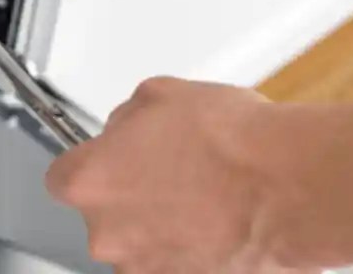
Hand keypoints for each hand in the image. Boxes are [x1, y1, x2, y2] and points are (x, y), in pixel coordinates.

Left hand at [45, 77, 311, 273]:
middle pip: (103, 215)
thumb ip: (126, 122)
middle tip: (170, 173)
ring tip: (203, 197)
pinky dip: (191, 249)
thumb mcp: (158, 96)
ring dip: (161, 224)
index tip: (110, 160)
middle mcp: (107, 234)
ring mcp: (145, 268)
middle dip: (130, 195)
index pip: (63, 178)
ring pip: (140, 243)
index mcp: (88, 182)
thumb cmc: (231, 144)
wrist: (289, 187)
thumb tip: (125, 131)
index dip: (92, 166)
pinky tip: (218, 223)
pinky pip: (175, 263)